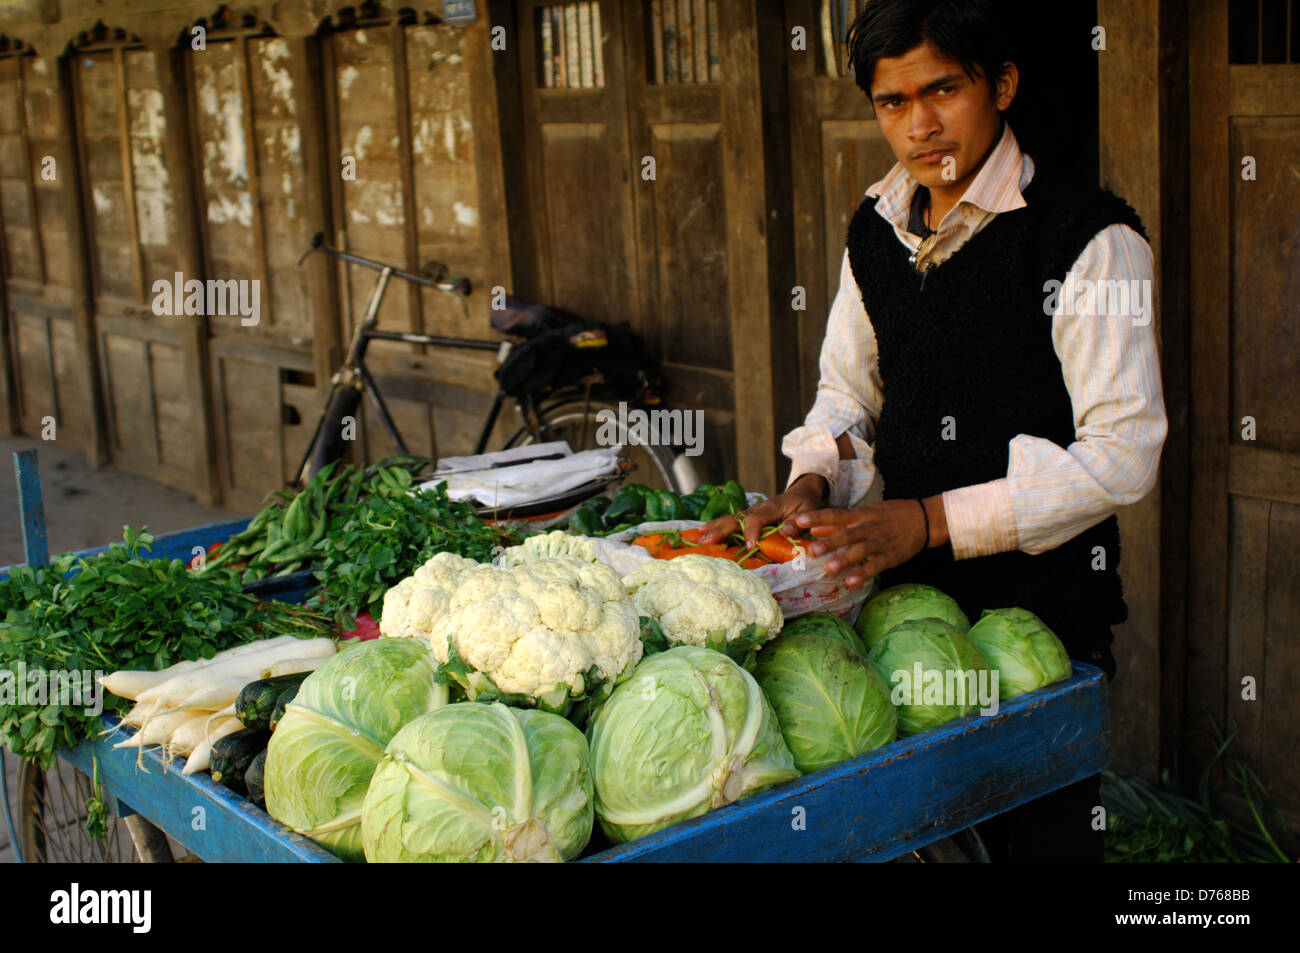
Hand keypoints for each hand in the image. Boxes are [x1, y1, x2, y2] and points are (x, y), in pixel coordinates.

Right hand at [697, 474, 826, 549]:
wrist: (803, 494)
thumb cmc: (807, 505)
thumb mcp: (810, 512)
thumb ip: (799, 522)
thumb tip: (786, 531)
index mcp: (773, 507)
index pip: (757, 518)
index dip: (751, 532)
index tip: (750, 546)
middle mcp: (758, 509)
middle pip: (736, 518)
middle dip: (721, 529)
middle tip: (707, 541)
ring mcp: (751, 513)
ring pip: (730, 520)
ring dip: (714, 529)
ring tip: (699, 538)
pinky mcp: (748, 518)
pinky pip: (731, 523)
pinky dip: (716, 527)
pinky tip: (702, 534)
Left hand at [791, 498, 938, 587]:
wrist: (923, 518)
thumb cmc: (888, 515)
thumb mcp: (864, 513)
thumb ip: (838, 522)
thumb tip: (814, 528)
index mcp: (859, 515)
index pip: (834, 515)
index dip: (815, 518)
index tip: (797, 521)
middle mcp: (867, 527)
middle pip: (846, 534)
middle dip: (828, 543)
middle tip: (811, 551)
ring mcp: (879, 542)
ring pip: (860, 551)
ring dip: (844, 560)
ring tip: (828, 569)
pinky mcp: (890, 556)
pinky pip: (875, 566)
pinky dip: (863, 574)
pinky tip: (850, 582)